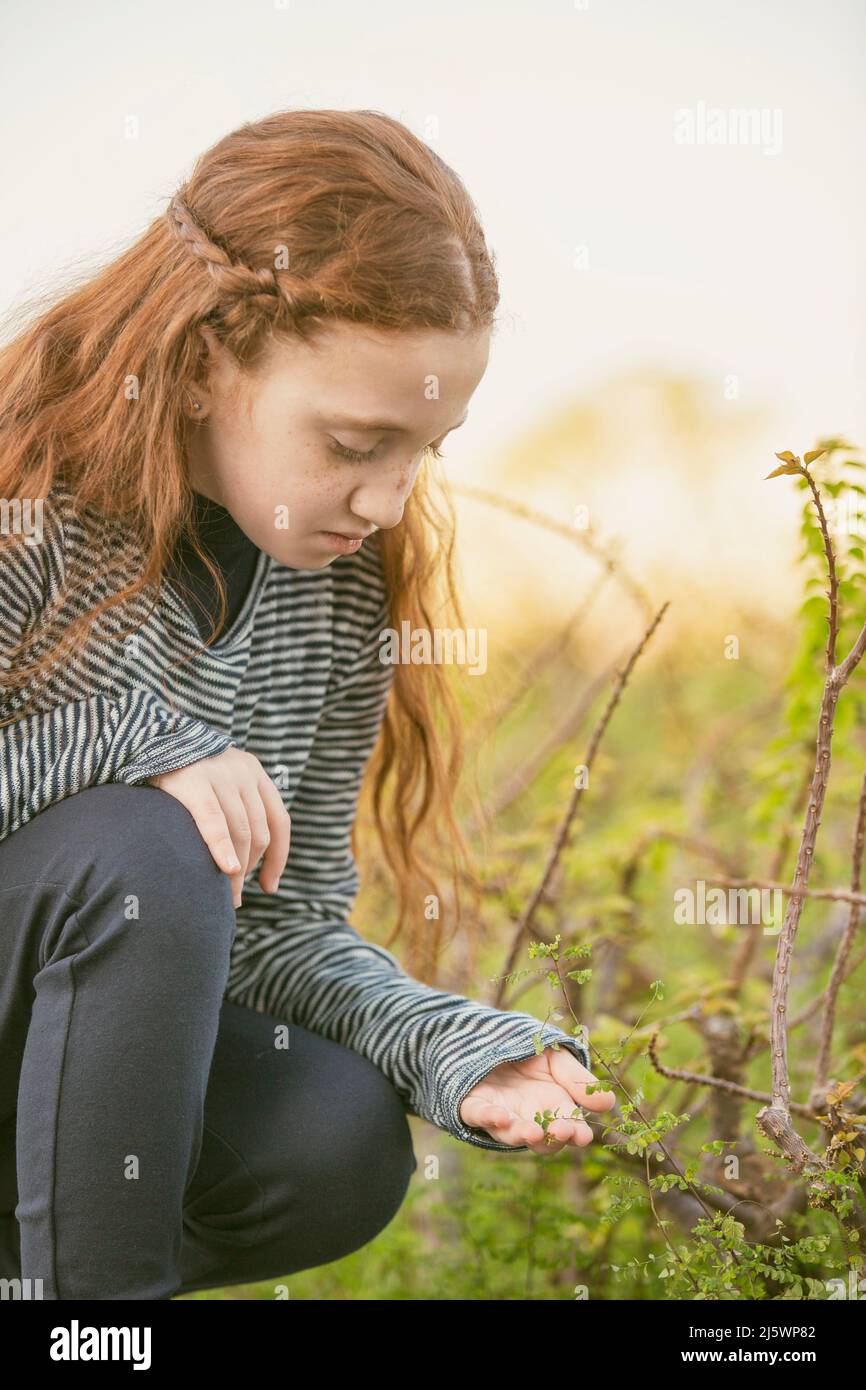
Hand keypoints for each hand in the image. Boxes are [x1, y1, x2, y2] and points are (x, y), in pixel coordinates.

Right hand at [145, 747, 290, 908]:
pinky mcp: (194, 781)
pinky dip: (222, 848)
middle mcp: (243, 772)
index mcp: (254, 772)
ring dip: (236, 871)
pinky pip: (214, 821)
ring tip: (226, 897)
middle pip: (259, 832)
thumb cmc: (181, 769)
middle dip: (251, 870)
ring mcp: (220, 775)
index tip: (270, 887)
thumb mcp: (217, 780)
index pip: (279, 821)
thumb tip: (242, 861)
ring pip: (241, 832)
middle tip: (234, 898)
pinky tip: (227, 869)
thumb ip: (234, 807)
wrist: (145, 736)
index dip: (278, 858)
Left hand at [459, 1046, 614, 1153]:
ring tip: (532, 1130)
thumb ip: (578, 1080)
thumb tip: (609, 1103)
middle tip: (560, 1131)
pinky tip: (499, 1115)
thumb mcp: (558, 1059)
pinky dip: (488, 1117)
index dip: (577, 1134)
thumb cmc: (530, 1052)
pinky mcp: (474, 1105)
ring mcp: (502, 1114)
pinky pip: (478, 1115)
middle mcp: (528, 1118)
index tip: (583, 1136)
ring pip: (510, 1134)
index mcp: (553, 1108)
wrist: (493, 1038)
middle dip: (551, 1138)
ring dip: (521, 1134)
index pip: (569, 1128)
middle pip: (542, 1139)